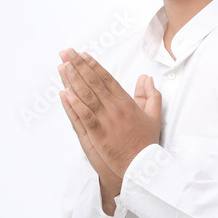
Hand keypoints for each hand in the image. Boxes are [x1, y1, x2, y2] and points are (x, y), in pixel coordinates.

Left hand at [57, 49, 160, 178]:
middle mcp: (115, 108)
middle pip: (94, 82)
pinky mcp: (99, 135)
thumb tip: (146, 78)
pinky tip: (65, 94)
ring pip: (87, 96)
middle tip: (66, 52)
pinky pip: (85, 117)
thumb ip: (150, 95)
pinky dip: (75, 105)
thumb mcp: (154, 115)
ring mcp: (106, 121)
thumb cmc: (147, 142)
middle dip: (79, 66)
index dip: (93, 65)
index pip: (107, 78)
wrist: (144, 165)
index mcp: (127, 102)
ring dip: (73, 80)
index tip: (82, 55)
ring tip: (63, 66)